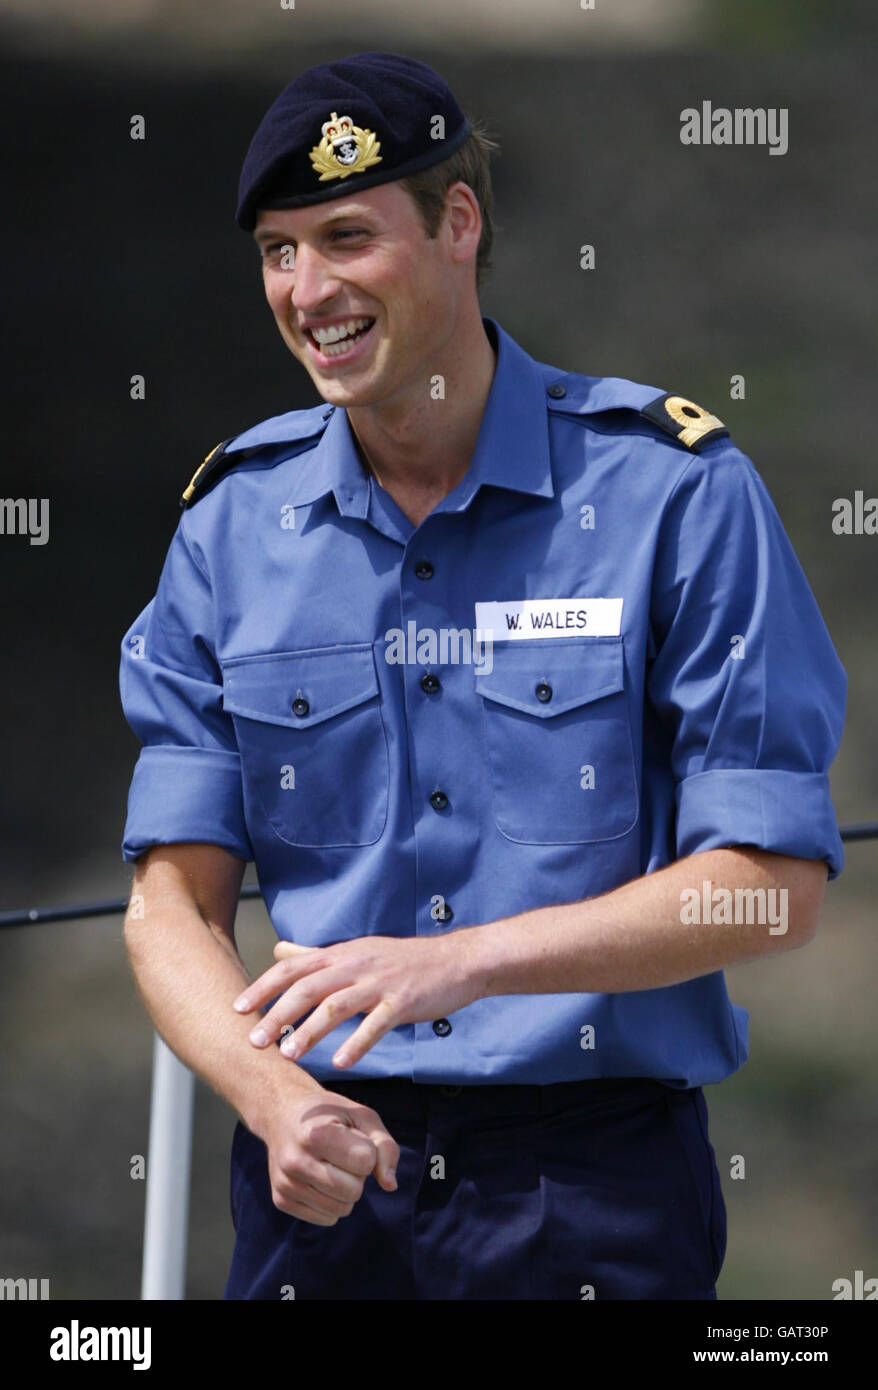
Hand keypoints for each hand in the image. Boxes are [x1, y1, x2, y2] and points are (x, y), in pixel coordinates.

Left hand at [233, 932, 481, 1068]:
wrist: (456, 960)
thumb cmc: (403, 961)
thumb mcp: (357, 951)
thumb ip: (316, 955)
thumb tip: (278, 950)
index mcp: (342, 954)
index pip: (293, 967)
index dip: (264, 987)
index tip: (237, 1008)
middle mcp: (356, 964)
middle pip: (308, 988)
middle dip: (277, 1014)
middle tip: (254, 1041)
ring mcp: (381, 982)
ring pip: (337, 1005)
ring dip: (310, 1031)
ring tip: (289, 1054)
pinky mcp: (404, 1001)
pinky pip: (376, 1024)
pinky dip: (356, 1043)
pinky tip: (340, 1063)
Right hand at [260, 1087, 399, 1222]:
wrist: (282, 1114)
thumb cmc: (330, 1115)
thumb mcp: (362, 1116)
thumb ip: (384, 1146)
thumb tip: (390, 1185)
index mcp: (315, 1134)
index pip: (365, 1162)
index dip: (368, 1151)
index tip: (353, 1138)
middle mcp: (295, 1161)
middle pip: (353, 1191)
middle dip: (357, 1175)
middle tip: (342, 1154)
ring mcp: (285, 1183)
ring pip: (341, 1209)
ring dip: (346, 1190)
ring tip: (330, 1165)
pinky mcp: (281, 1200)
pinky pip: (327, 1219)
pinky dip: (331, 1202)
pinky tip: (319, 1179)